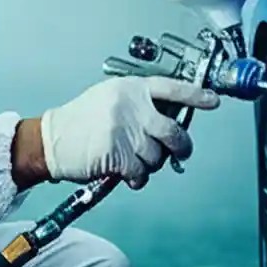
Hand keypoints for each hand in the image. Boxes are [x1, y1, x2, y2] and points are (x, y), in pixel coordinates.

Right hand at [38, 76, 219, 188]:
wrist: (52, 139)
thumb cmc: (81, 121)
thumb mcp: (110, 98)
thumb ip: (139, 104)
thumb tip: (169, 120)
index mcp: (131, 88)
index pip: (171, 88)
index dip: (195, 95)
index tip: (214, 101)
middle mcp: (131, 107)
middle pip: (173, 130)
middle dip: (181, 146)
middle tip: (180, 151)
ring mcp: (125, 130)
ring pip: (158, 156)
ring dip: (150, 165)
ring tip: (134, 161)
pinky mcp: (117, 154)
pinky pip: (141, 173)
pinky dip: (138, 178)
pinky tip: (127, 174)